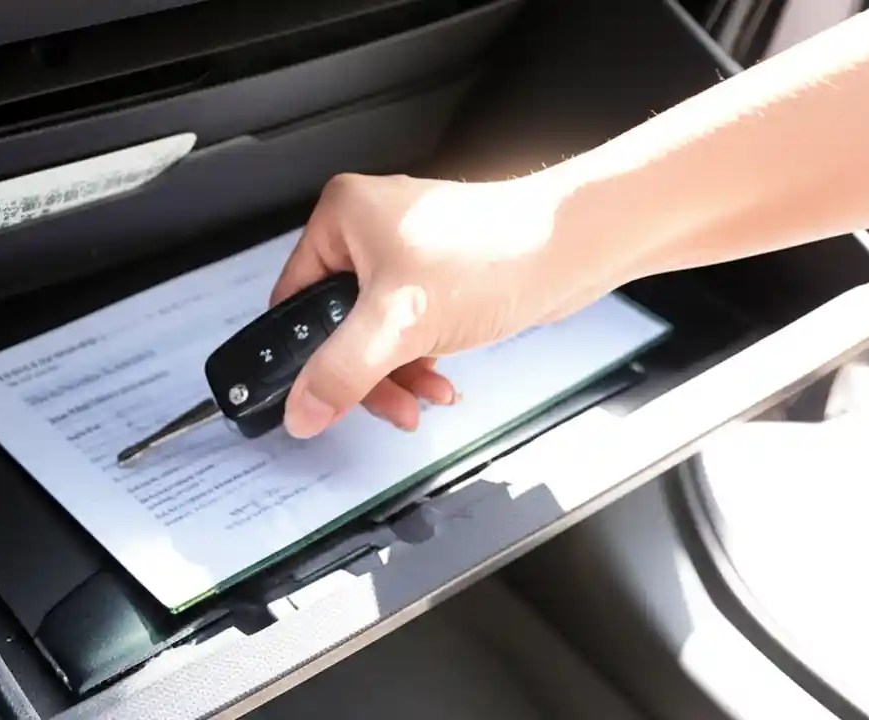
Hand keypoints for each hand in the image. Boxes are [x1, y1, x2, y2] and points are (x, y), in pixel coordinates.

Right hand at [272, 171, 631, 437]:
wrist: (575, 247)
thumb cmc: (500, 250)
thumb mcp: (400, 322)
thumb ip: (341, 372)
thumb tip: (302, 409)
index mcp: (341, 216)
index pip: (294, 299)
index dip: (305, 354)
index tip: (316, 394)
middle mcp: (368, 230)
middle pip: (335, 325)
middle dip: (363, 372)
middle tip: (384, 401)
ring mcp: (403, 256)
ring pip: (373, 335)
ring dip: (394, 375)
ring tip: (419, 396)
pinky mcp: (435, 280)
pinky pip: (406, 333)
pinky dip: (418, 362)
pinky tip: (437, 382)